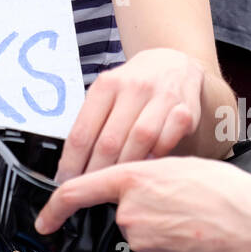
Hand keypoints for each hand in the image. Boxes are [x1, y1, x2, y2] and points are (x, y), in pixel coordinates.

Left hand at [35, 157, 250, 251]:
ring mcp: (142, 239)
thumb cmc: (222, 188)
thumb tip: (136, 182)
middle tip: (174, 203)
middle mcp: (130, 211)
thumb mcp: (176, 163)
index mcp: (132, 178)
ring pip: (139, 232)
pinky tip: (192, 230)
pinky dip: (169, 241)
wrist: (250, 221)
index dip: (53, 208)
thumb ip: (145, 172)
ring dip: (157, 225)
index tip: (44, 220)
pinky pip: (155, 249)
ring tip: (188, 214)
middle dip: (140, 209)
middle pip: (119, 213)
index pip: (77, 192)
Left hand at [54, 48, 203, 182]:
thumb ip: (93, 121)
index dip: (71, 162)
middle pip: (110, 140)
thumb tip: (73, 163)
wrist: (173, 62)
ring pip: (139, 141)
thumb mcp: (107, 91)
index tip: (65, 180)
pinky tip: (146, 167)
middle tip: (88, 188)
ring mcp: (162, 97)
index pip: (82, 131)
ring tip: (114, 185)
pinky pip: (167, 142)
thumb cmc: (134, 84)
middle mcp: (134, 87)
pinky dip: (155, 157)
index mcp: (107, 84)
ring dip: (125, 167)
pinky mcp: (185, 110)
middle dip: (95, 172)